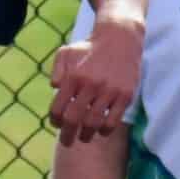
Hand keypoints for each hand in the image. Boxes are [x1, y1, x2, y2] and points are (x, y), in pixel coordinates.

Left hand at [48, 18, 142, 146]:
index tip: (57, 125)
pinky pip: (113, 120)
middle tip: (66, 142)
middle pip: (74, 120)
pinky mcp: (125, 95)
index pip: (58, 108)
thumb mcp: (66, 52)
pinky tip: (101, 131)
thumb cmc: (89, 47)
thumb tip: (54, 89)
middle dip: (67, 135)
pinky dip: (105, 130)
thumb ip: (56, 71)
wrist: (120, 36)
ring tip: (84, 137)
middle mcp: (90, 85)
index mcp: (73, 76)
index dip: (55, 121)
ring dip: (86, 135)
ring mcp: (109, 91)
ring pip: (93, 123)